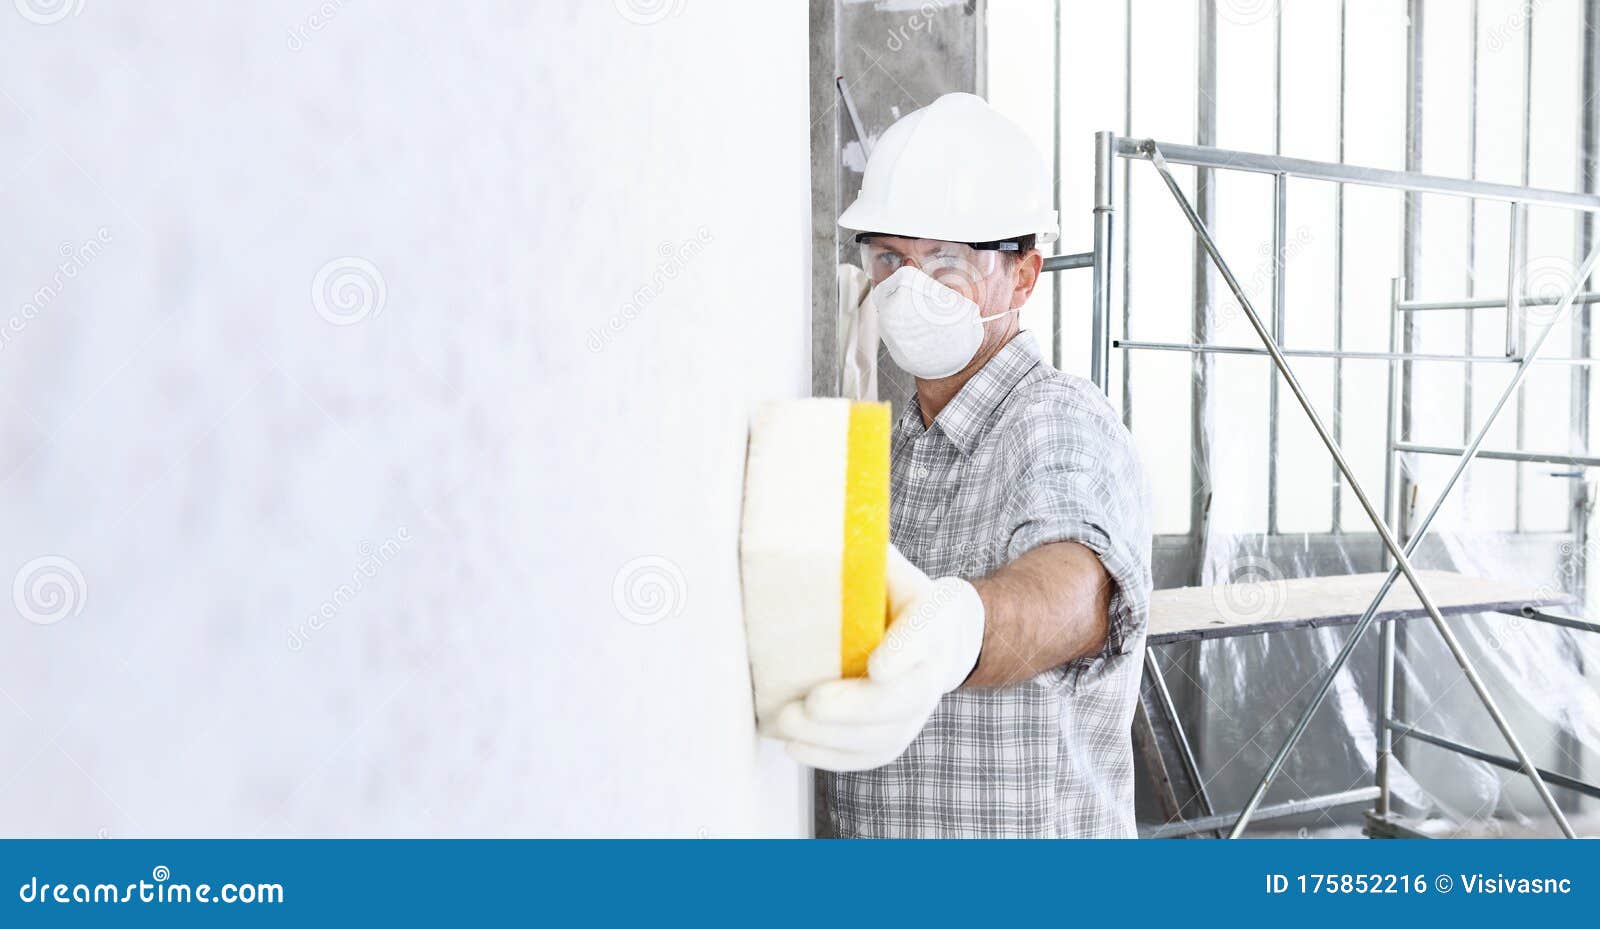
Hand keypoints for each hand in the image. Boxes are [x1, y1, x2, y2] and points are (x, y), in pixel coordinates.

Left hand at [774, 545, 984, 771]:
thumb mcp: (880, 560)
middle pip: (907, 697)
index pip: (926, 629)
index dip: (906, 649)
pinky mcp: (898, 730)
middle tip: (811, 704)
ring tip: (788, 723)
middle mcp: (934, 665)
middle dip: (858, 707)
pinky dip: (833, 757)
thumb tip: (797, 525)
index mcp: (933, 613)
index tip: (878, 666)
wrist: (934, 631)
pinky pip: (872, 754)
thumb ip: (853, 552)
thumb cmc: (891, 590)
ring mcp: (919, 705)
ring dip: (835, 739)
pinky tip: (795, 747)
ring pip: (887, 735)